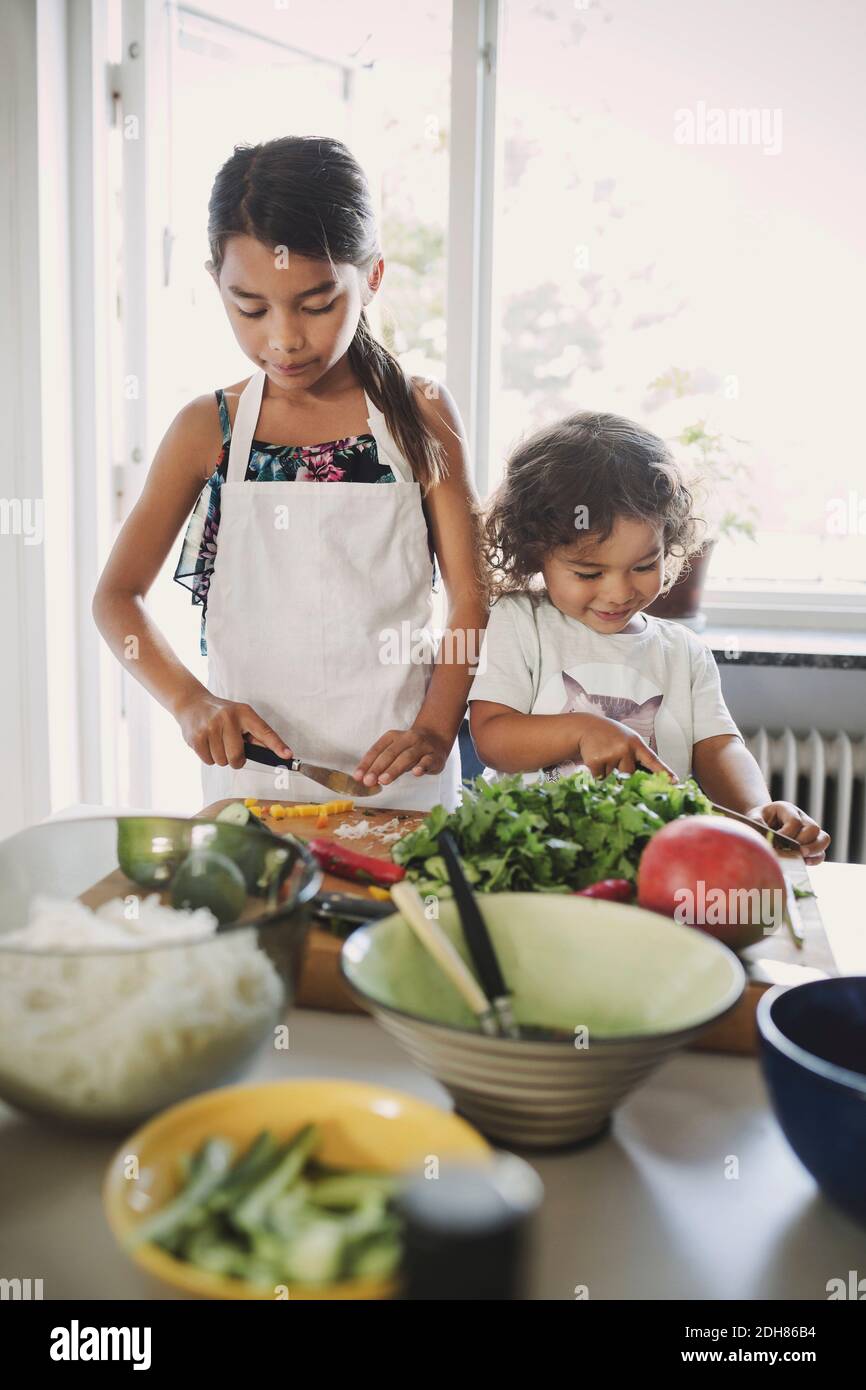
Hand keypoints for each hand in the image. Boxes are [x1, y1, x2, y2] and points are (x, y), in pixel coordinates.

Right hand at [174, 692, 291, 769]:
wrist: (192, 703)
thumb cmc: (221, 713)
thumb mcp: (240, 716)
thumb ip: (255, 735)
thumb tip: (275, 753)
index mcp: (244, 713)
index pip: (264, 732)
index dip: (277, 745)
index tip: (287, 755)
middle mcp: (228, 718)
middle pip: (237, 756)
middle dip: (235, 759)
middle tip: (230, 748)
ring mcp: (211, 727)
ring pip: (222, 761)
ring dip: (220, 757)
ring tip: (216, 741)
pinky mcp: (197, 737)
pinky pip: (209, 761)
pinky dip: (209, 757)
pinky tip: (206, 742)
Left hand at [352, 725, 449, 787]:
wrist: (436, 737)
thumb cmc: (409, 748)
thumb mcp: (394, 752)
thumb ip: (381, 765)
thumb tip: (365, 779)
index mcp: (393, 737)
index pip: (377, 750)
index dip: (366, 763)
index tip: (358, 776)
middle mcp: (407, 739)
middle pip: (390, 753)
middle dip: (378, 767)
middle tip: (368, 781)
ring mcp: (422, 746)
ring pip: (407, 757)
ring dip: (394, 768)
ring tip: (383, 780)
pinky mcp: (435, 756)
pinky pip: (428, 760)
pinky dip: (422, 766)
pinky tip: (416, 773)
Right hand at [573, 713, 675, 779]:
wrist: (586, 727)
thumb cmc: (611, 736)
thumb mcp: (628, 740)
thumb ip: (637, 756)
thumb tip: (646, 780)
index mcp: (636, 743)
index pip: (653, 760)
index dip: (664, 772)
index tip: (674, 782)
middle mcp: (625, 748)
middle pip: (630, 775)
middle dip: (622, 773)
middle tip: (614, 759)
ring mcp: (610, 754)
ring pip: (613, 778)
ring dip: (609, 773)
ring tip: (604, 757)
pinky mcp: (595, 761)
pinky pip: (600, 778)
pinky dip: (598, 773)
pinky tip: (596, 760)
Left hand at [747, 801, 829, 864]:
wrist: (762, 822)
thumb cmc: (758, 820)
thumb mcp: (754, 818)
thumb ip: (758, 824)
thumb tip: (770, 841)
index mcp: (787, 809)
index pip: (794, 821)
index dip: (787, 834)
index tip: (776, 844)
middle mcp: (802, 818)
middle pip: (814, 828)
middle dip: (804, 842)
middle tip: (793, 851)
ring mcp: (809, 830)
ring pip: (823, 839)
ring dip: (814, 850)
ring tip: (800, 857)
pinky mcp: (812, 844)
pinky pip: (821, 853)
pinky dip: (815, 859)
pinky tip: (803, 862)